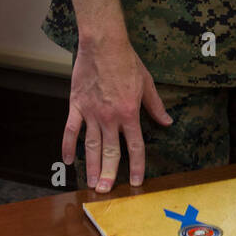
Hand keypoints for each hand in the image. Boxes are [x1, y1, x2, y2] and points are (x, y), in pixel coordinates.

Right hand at [63, 32, 172, 190]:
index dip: (137, 166)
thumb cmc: (127, 61)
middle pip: (110, 152)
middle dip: (109, 174)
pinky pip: (70, 129)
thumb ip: (155, 106)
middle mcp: (110, 117)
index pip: (135, 146)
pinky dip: (68, 145)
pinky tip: (67, 159)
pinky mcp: (77, 105)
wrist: (103, 44)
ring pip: (91, 145)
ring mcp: (91, 112)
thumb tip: (167, 122)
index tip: (136, 182)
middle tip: (106, 192)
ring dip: (91, 166)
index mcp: (129, 113)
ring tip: (91, 183)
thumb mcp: (147, 83)